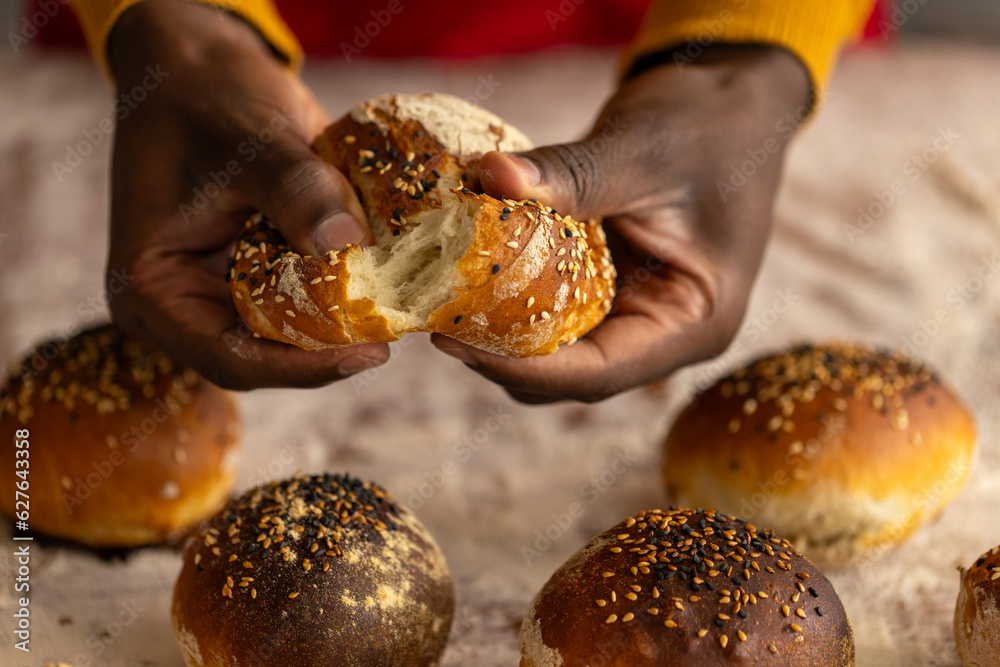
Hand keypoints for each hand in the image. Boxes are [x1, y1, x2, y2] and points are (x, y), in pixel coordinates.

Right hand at [105, 0, 387, 388]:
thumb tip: (349, 243)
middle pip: (266, 357)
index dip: (300, 368)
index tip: (367, 352)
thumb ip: (296, 191)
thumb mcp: (249, 140)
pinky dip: (347, 290)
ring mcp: (225, 292)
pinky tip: (391, 278)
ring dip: (345, 322)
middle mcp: (188, 306)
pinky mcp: (262, 273)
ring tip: (401, 307)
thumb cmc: (205, 97)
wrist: (203, 68)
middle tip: (396, 331)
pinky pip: (309, 298)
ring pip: (294, 333)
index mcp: (153, 292)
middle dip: (332, 347)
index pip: (229, 358)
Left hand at [433, 46, 810, 402]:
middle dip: (502, 356)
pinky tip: (477, 272)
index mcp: (694, 322)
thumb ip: (569, 173)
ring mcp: (641, 314)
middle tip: (437, 318)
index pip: (597, 373)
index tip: (452, 341)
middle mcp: (667, 333)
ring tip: (448, 299)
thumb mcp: (640, 149)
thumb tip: (487, 176)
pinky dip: (517, 299)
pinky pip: (559, 312)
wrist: (733, 98)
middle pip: (571, 375)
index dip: (519, 367)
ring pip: (560, 352)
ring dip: (505, 332)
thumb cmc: (707, 123)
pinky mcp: (616, 289)